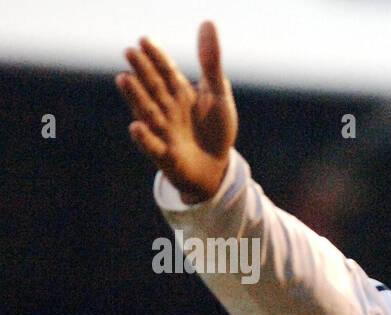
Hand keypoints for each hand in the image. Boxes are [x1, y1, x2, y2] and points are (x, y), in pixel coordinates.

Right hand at [115, 21, 236, 203]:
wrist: (217, 168)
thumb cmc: (215, 130)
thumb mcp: (218, 92)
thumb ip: (210, 61)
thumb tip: (208, 22)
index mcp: (179, 92)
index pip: (166, 71)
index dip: (157, 56)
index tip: (145, 40)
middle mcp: (167, 109)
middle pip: (154, 87)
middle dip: (143, 72)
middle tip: (130, 52)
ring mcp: (164, 132)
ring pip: (148, 112)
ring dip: (136, 97)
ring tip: (124, 78)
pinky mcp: (166, 155)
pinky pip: (153, 146)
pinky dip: (144, 138)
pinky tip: (136, 126)